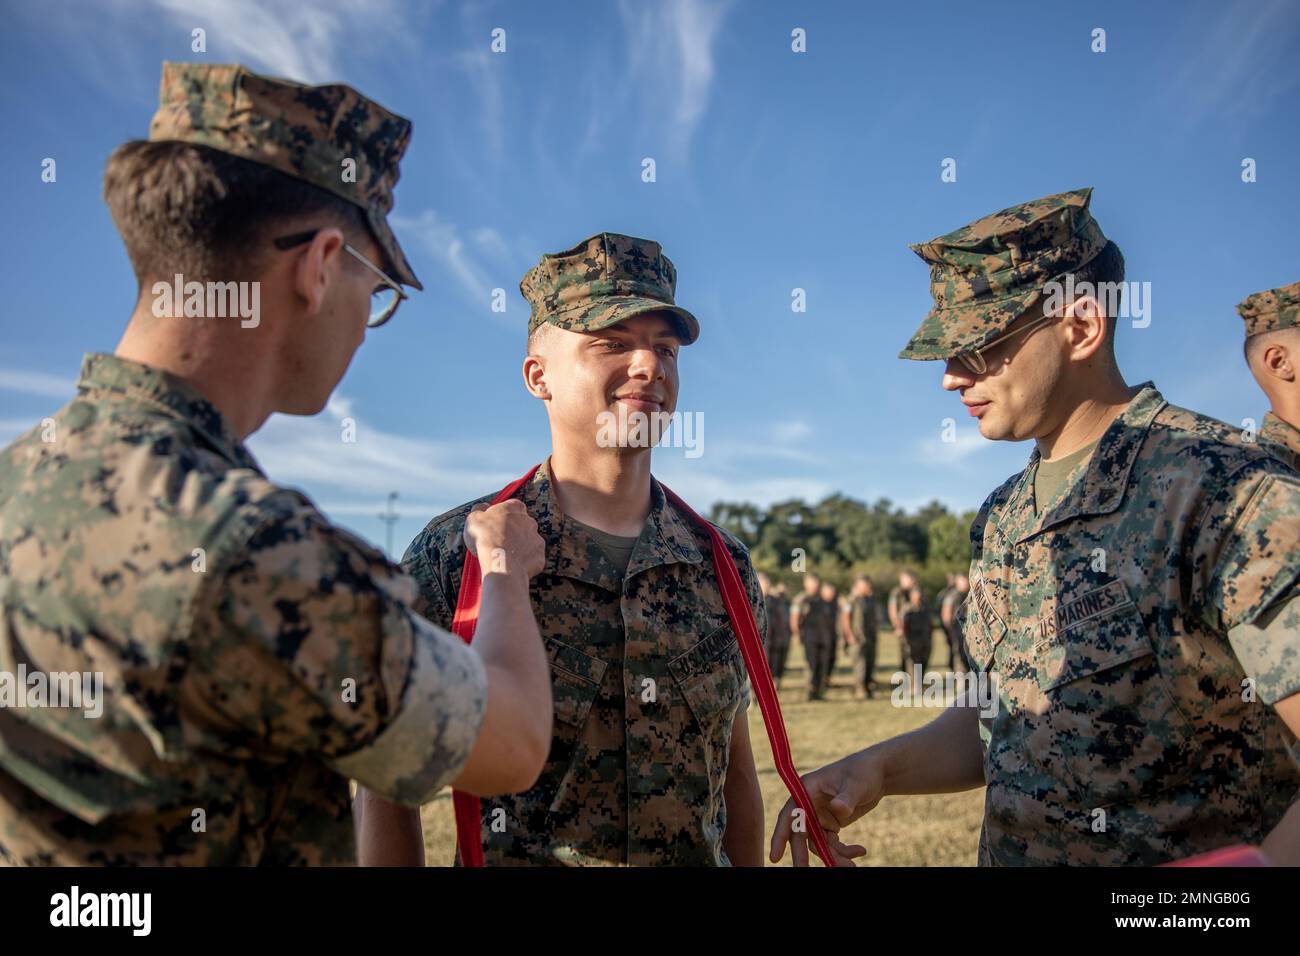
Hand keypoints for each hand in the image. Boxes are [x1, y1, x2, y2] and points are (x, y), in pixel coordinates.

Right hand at [462, 499, 543, 579]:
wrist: (499, 561)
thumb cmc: (486, 537)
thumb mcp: (474, 517)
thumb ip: (480, 509)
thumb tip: (482, 507)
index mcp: (515, 507)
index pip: (511, 507)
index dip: (501, 517)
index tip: (492, 526)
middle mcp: (530, 521)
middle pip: (521, 525)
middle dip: (512, 532)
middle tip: (498, 543)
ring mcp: (537, 539)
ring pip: (528, 542)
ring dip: (518, 547)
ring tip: (504, 556)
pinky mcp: (539, 556)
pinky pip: (532, 559)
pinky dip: (523, 562)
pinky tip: (512, 566)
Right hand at [769, 750, 885, 866]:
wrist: (879, 774)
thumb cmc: (863, 772)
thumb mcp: (856, 785)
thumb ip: (846, 799)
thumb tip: (839, 809)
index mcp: (808, 789)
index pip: (790, 814)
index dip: (780, 835)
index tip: (775, 857)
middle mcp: (810, 804)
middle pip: (801, 833)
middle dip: (803, 854)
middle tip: (804, 871)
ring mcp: (820, 815)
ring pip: (818, 843)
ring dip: (833, 856)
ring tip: (852, 864)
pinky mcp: (831, 823)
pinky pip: (831, 844)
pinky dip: (843, 851)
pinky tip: (860, 851)